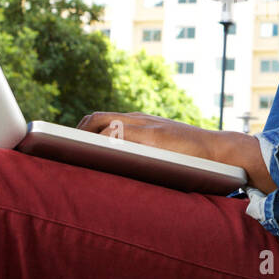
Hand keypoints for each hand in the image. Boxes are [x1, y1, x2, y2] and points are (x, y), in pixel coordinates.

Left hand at [75, 111, 274, 192]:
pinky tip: (94, 157)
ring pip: (104, 125)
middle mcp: (138, 119)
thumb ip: (138, 146)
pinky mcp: (153, 138)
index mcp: (137, 121)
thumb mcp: (161, 145)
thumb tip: (111, 160)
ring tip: (67, 153)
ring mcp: (145, 127)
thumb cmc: (191, 154)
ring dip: (83, 138)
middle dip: (73, 133)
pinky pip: (121, 137)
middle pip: (95, 119)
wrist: (221, 151)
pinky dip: (103, 144)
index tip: (63, 143)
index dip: (78, 129)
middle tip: (57, 150)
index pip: (98, 119)